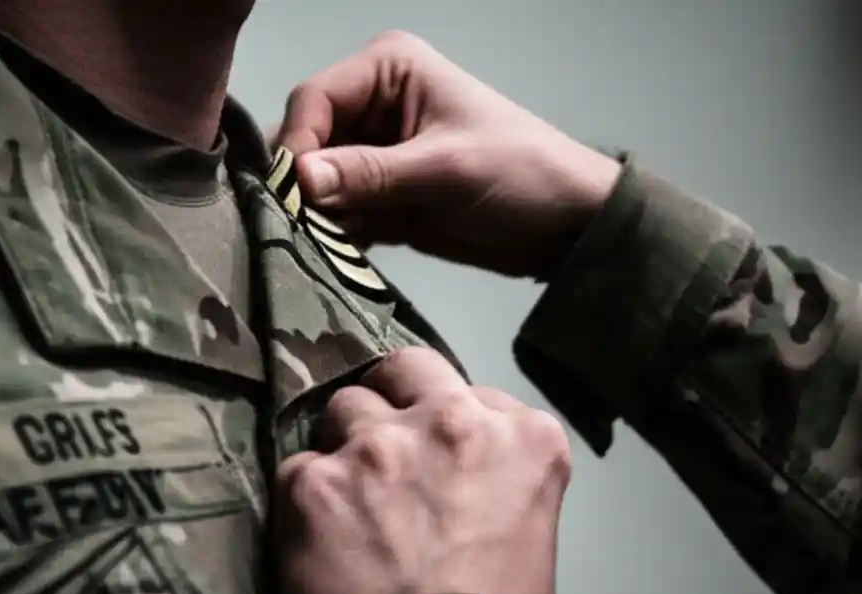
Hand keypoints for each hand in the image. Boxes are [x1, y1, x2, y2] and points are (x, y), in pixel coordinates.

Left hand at [274, 347, 571, 593]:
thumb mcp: (531, 533)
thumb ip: (495, 477)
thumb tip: (455, 478)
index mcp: (523, 439)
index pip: (474, 394)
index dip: (449, 422)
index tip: (438, 450)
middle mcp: (452, 424)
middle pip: (407, 370)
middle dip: (393, 397)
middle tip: (382, 442)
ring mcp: (378, 447)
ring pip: (343, 409)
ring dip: (345, 446)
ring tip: (349, 505)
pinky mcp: (315, 481)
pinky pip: (295, 469)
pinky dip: (304, 500)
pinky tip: (320, 541)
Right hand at [277, 31, 620, 278]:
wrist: (566, 227)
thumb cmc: (520, 174)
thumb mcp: (445, 169)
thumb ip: (370, 173)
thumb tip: (300, 179)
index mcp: (388, 69)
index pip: (314, 99)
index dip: (298, 145)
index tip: (294, 195)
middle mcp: (372, 104)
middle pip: (307, 142)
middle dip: (302, 185)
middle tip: (299, 228)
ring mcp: (373, 154)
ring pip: (316, 184)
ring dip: (314, 216)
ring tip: (319, 246)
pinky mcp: (379, 199)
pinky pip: (337, 215)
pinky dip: (333, 236)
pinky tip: (337, 256)